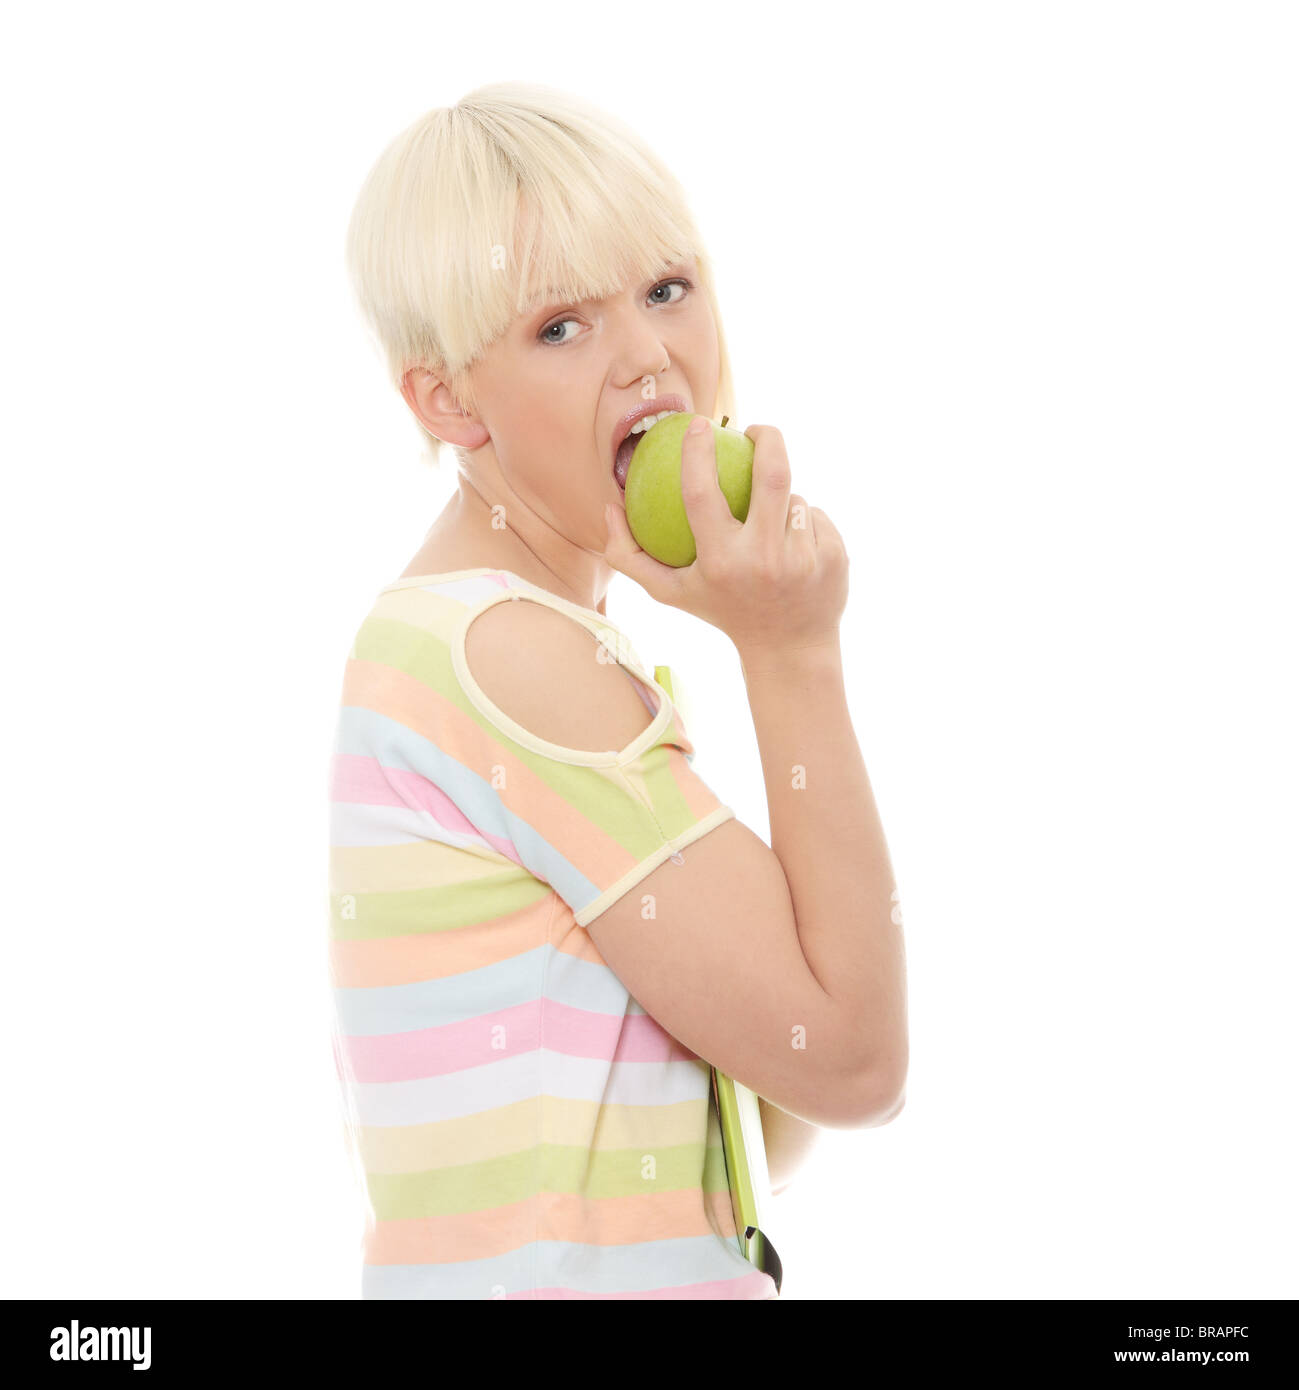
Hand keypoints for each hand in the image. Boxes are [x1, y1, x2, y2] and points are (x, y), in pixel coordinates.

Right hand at [604, 418, 848, 657]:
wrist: (788, 649)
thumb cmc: (722, 611)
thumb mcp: (671, 593)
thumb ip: (629, 555)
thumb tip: (610, 505)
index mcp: (719, 562)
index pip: (702, 493)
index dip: (698, 452)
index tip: (698, 425)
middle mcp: (763, 559)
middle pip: (772, 473)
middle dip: (766, 437)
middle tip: (754, 430)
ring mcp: (804, 559)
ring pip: (794, 497)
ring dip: (782, 500)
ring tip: (771, 525)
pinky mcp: (834, 558)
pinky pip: (815, 517)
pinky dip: (803, 523)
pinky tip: (797, 547)